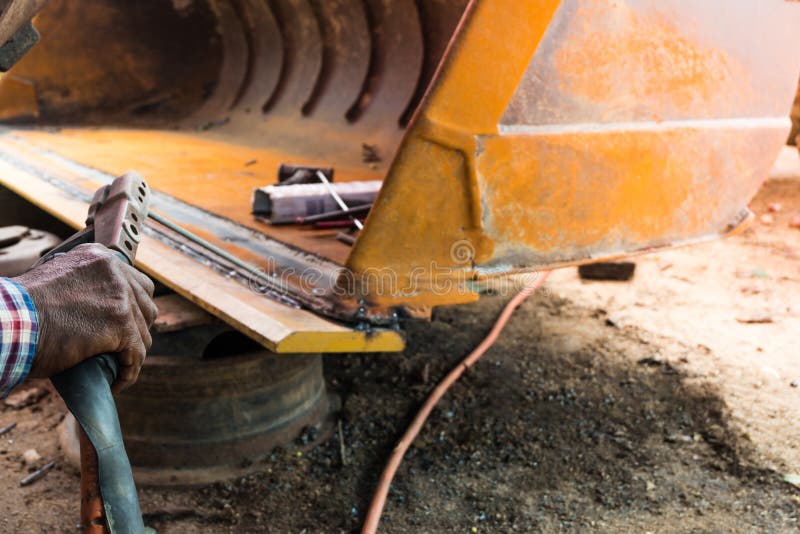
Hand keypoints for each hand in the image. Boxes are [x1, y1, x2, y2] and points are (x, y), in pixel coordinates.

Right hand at [15, 243, 157, 391]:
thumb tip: (98, 305)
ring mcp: (120, 296)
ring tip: (118, 366)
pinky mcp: (120, 323)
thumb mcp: (58, 279)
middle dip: (137, 329)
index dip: (134, 308)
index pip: (136, 284)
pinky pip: (136, 354)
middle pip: (145, 306)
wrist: (10, 322)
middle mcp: (115, 272)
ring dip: (132, 352)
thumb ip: (84, 285)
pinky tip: (118, 382)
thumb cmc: (23, 309)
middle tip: (122, 348)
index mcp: (100, 258)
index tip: (126, 326)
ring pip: (142, 332)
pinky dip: (129, 372)